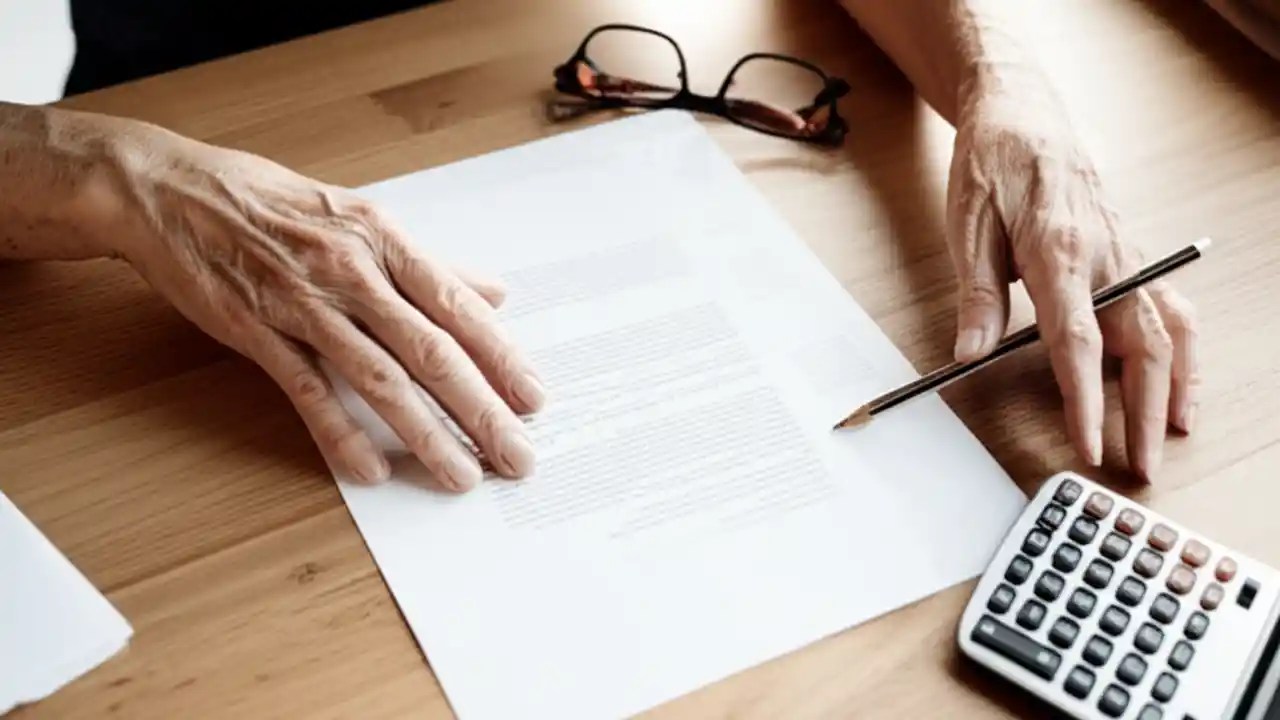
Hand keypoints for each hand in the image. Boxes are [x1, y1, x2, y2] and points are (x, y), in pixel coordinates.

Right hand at [97, 120, 544, 489]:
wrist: (169, 192)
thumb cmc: (268, 202)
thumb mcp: (360, 218)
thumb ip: (431, 263)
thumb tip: (494, 292)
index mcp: (384, 240)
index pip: (459, 308)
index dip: (502, 357)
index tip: (535, 399)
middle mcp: (352, 271)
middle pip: (432, 351)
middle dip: (481, 409)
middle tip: (516, 455)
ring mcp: (304, 303)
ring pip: (379, 378)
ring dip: (426, 434)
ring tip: (460, 475)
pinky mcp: (258, 332)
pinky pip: (308, 391)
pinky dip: (340, 434)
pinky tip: (372, 470)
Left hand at [945, 84, 1197, 479]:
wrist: (1024, 117)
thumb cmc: (992, 167)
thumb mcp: (967, 226)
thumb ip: (977, 296)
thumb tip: (969, 355)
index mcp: (1057, 252)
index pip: (1076, 342)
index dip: (1085, 400)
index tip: (1088, 446)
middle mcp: (1105, 256)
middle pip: (1139, 345)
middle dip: (1142, 412)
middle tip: (1140, 468)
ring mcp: (1127, 254)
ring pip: (1168, 328)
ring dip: (1175, 385)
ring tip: (1174, 433)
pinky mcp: (1132, 253)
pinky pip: (1171, 306)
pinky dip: (1182, 348)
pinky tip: (1178, 379)